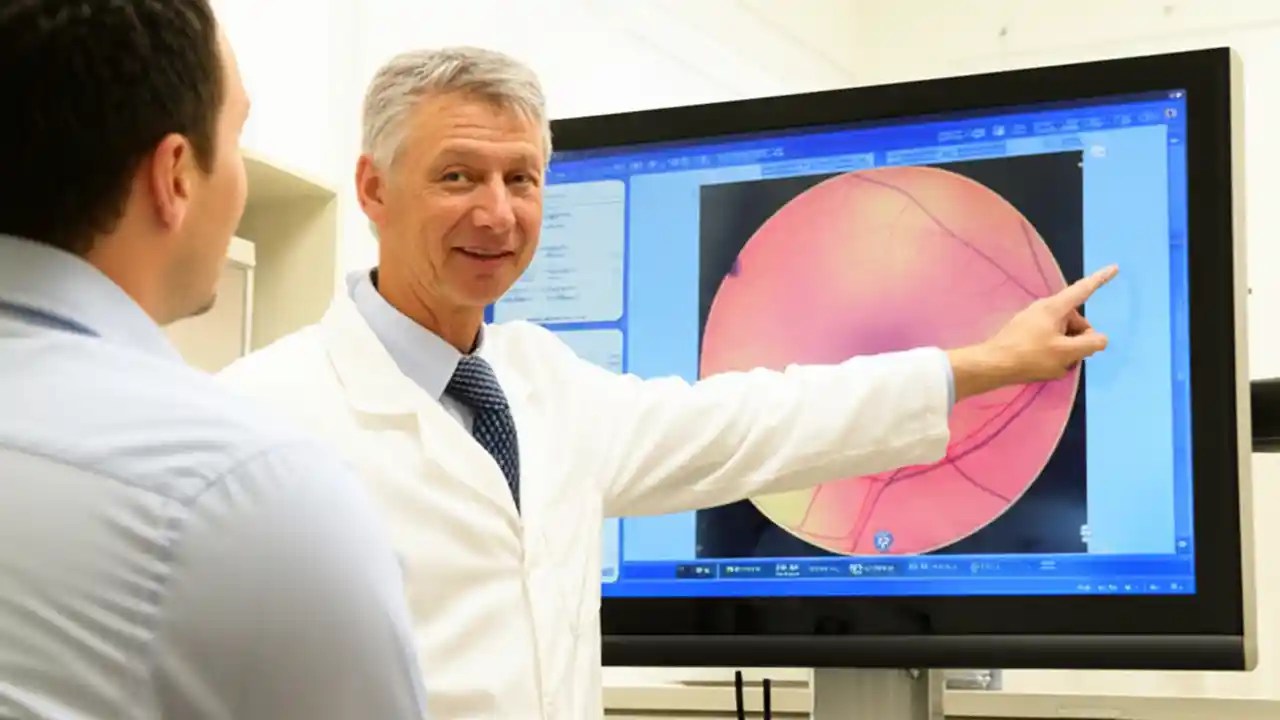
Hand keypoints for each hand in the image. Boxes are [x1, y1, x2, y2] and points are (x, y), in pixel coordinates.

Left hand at [947, 264, 1118, 401]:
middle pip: (1075, 319)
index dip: (1101, 279)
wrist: (992, 365)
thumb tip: (1100, 339)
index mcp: (1055, 307)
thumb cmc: (1030, 356)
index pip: (1083, 290)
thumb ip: (1090, 344)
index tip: (1115, 267)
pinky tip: (1048, 366)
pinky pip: (1050, 337)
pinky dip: (1056, 350)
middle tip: (1074, 358)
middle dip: (1081, 338)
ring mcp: (1033, 320)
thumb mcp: (1066, 353)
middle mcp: (1044, 309)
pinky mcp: (1026, 332)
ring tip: (1058, 365)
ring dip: (1068, 348)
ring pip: (1063, 331)